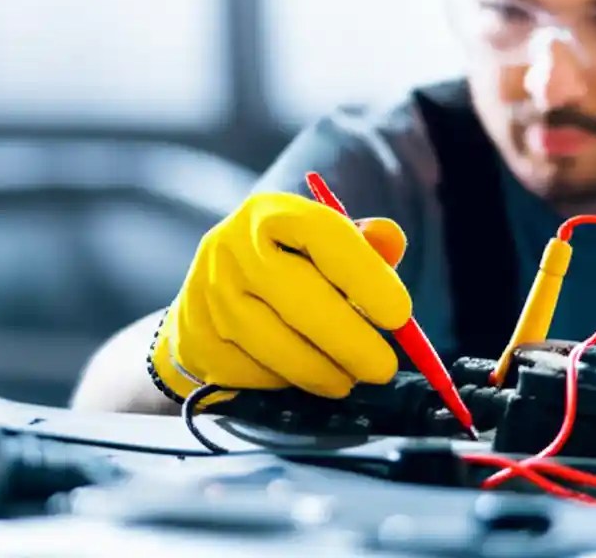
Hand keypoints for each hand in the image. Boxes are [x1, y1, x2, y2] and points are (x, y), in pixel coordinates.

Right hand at [149, 192, 411, 404]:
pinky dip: (286, 381)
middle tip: (384, 368)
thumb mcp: (323, 245)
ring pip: (272, 343)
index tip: (400, 315)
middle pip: (296, 296)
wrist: (208, 297)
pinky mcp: (196, 338)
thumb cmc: (287, 267)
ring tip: (349, 378)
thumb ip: (364, 245)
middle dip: (349, 340)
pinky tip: (304, 376)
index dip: (365, 276)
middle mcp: (232, 246)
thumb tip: (392, 241)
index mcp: (270, 212)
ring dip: (322, 370)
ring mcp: (207, 293)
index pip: (321, 234)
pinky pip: (250, 371)